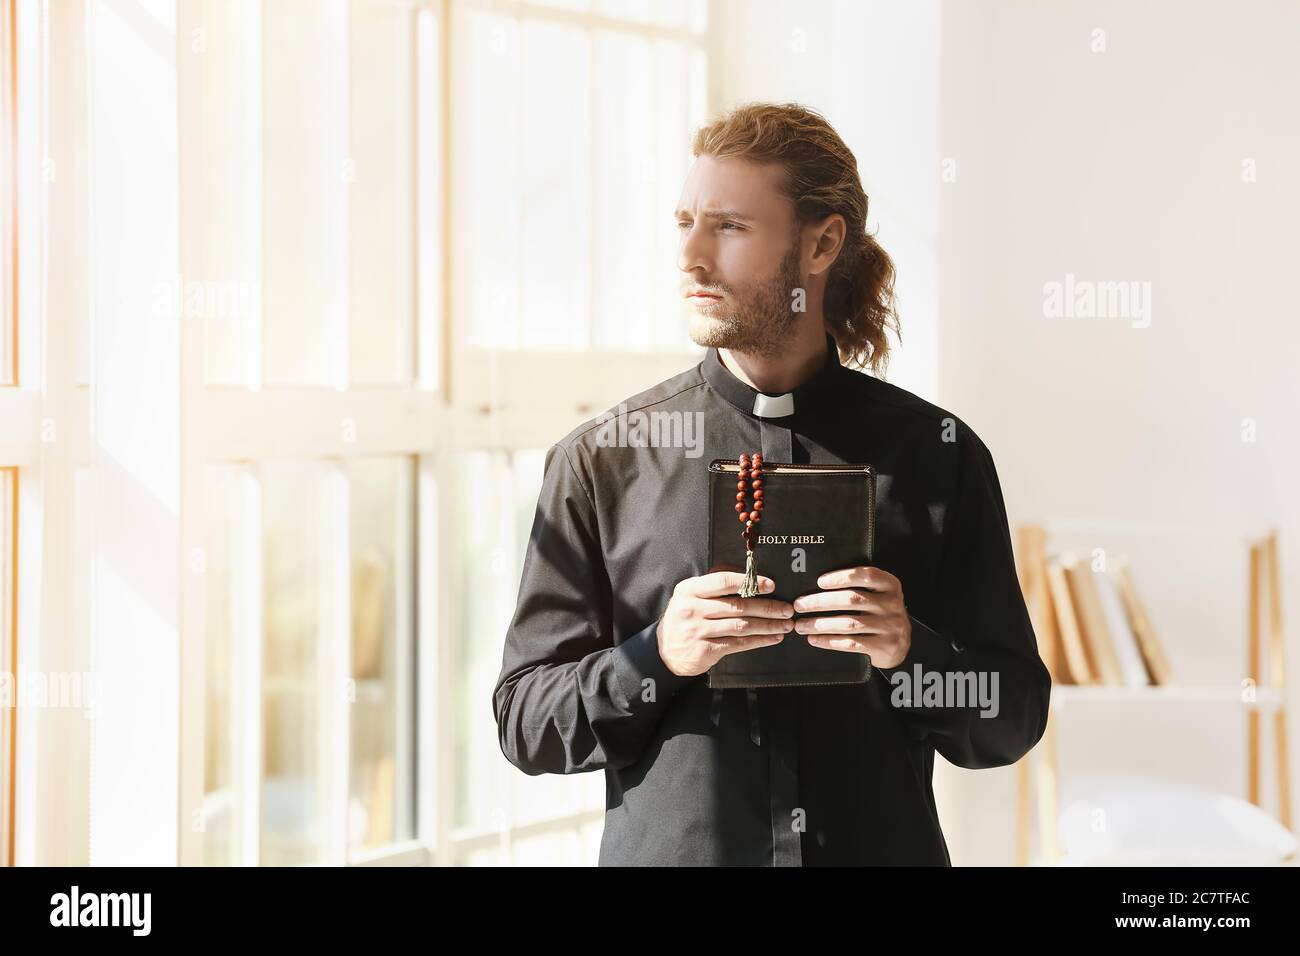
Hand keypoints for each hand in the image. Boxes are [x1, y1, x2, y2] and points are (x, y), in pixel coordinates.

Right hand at [656, 571, 794, 677]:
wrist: (664, 651)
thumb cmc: (684, 619)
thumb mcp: (690, 597)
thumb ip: (713, 588)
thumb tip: (752, 580)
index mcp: (689, 590)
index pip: (723, 581)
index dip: (749, 582)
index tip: (770, 585)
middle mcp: (692, 609)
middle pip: (737, 605)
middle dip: (767, 607)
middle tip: (787, 609)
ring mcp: (697, 631)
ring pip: (741, 625)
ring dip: (768, 625)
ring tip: (785, 624)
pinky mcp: (705, 650)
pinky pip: (738, 643)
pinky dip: (759, 641)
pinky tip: (772, 638)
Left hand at [791, 566, 911, 667]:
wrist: (901, 643)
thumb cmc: (880, 613)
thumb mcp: (878, 595)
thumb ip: (858, 586)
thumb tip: (819, 584)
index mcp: (890, 585)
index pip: (866, 575)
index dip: (841, 577)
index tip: (820, 582)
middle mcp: (892, 604)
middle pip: (852, 600)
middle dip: (821, 602)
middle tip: (800, 605)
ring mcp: (890, 626)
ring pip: (849, 623)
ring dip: (820, 624)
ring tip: (802, 625)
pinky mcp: (884, 646)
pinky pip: (851, 643)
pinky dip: (829, 641)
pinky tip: (815, 639)